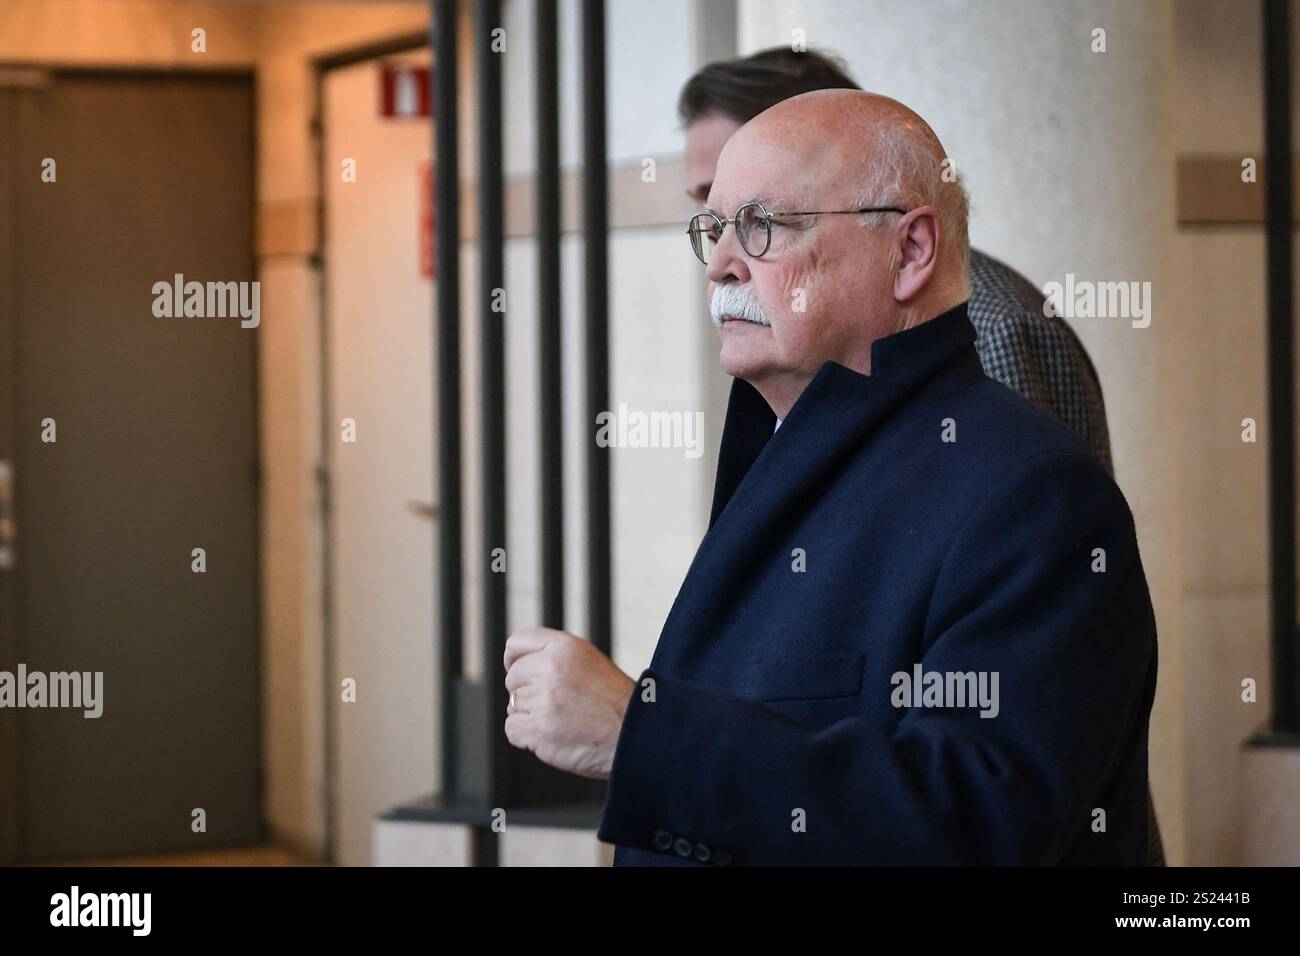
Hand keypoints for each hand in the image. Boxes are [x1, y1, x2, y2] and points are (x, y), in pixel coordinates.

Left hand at [503, 627, 635, 779]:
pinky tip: (553, 737)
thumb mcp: (589, 662)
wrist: (636, 736)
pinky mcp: (538, 728)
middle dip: (527, 693)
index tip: (520, 672)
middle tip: (556, 706)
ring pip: (513, 705)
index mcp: (564, 646)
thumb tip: (517, 665)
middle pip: (512, 678)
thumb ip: (555, 656)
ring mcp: (544, 698)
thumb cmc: (615, 703)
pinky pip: (512, 729)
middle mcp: (551, 667)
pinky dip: (527, 738)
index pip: (516, 643)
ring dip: (531, 717)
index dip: (514, 660)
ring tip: (563, 721)